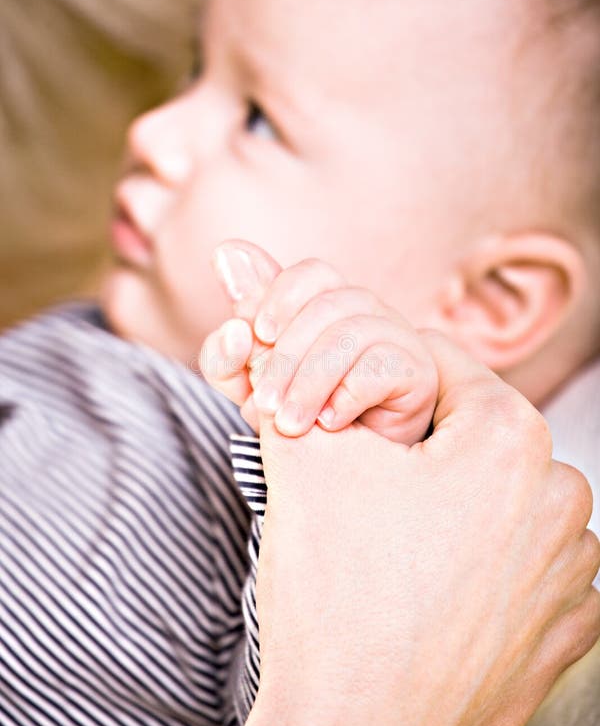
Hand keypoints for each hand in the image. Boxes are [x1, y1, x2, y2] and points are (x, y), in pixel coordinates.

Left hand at [200, 240, 437, 443]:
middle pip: (328, 306)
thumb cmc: (300, 418)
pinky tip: (330, 423)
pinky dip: (347, 397)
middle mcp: (368, 312)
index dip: (281, 296)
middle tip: (264, 405)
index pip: (311, 273)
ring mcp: (398, 338)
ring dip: (310, 383)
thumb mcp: (250, 388)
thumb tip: (223, 254)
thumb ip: (230, 339)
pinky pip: (382, 368)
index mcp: (328, 304)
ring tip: (290, 425)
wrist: (350, 472)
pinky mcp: (419, 372)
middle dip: (285, 357)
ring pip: (351, 336)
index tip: (257, 334)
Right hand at [205, 332, 599, 725]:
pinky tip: (436, 594)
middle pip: (474, 436)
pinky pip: (528, 573)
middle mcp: (559, 498)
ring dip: (459, 510)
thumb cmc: (336, 600)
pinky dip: (488, 572)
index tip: (351, 412)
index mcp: (509, 437)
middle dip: (421, 450)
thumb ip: (301, 382)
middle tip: (365, 492)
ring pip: (505, 503)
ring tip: (398, 551)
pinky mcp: (564, 635)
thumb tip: (285, 355)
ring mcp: (569, 574)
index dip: (380, 378)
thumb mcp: (303, 457)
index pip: (439, 364)